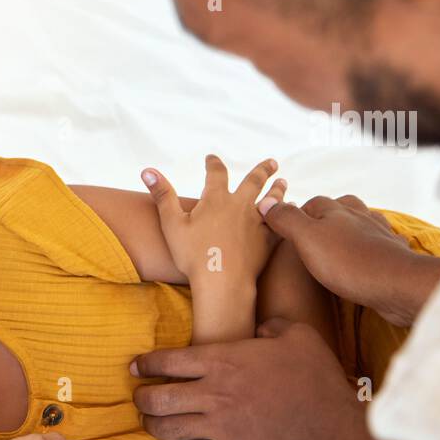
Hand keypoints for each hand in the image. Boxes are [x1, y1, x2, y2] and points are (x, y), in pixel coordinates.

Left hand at [131, 317, 360, 439]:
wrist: (329, 429)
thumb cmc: (316, 380)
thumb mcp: (299, 337)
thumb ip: (274, 327)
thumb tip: (262, 329)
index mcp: (223, 361)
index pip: (167, 360)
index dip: (146, 363)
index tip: (136, 366)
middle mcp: (213, 394)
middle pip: (157, 397)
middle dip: (142, 398)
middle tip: (140, 398)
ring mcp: (218, 427)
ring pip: (166, 428)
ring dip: (153, 426)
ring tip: (152, 423)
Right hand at [141, 155, 286, 283]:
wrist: (222, 281)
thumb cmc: (193, 255)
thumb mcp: (171, 224)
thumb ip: (162, 195)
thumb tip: (147, 170)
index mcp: (216, 199)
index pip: (216, 173)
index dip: (213, 164)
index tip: (212, 158)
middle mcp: (240, 206)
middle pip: (254, 182)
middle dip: (262, 170)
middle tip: (272, 162)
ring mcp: (257, 223)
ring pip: (272, 200)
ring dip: (278, 189)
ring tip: (284, 182)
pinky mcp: (268, 241)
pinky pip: (281, 224)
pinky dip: (287, 216)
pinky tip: (292, 214)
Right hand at [259, 194, 439, 326]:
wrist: (397, 285)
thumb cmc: (348, 261)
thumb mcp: (306, 238)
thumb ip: (286, 219)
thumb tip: (265, 201)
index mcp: (337, 210)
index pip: (311, 203)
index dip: (297, 214)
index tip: (285, 228)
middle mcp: (360, 216)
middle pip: (340, 208)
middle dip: (326, 217)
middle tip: (311, 234)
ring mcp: (380, 235)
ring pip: (363, 223)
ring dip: (351, 229)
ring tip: (338, 242)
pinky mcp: (393, 255)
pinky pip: (380, 244)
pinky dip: (371, 247)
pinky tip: (366, 258)